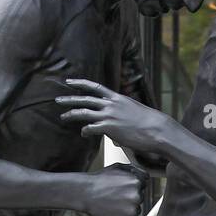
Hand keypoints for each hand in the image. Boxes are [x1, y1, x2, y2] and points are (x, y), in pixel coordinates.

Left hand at [56, 79, 174, 153]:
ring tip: (63, 117)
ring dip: (71, 114)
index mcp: (117, 97)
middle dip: (69, 99)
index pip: (95, 87)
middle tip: (57, 100)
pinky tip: (83, 133)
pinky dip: (85, 130)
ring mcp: (109, 115)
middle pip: (85, 99)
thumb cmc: (149, 123)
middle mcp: (111, 104)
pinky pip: (91, 128)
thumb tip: (116, 123)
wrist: (157, 129)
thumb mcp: (133, 111)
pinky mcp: (109, 128)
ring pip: (84, 113)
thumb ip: (121, 114)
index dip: (80, 83)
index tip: (69, 82)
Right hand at [86, 163, 146, 215]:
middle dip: (130, 198)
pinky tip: (112, 212)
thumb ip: (136, 171)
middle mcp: (138, 196)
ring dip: (127, 209)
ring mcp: (133, 210)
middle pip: (140, 199)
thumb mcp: (118, 168)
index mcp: (137, 182)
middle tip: (114, 196)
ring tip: (112, 203)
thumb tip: (148, 177)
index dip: (130, 186)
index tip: (119, 187)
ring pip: (136, 211)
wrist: (85, 193)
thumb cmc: (100, 179)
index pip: (142, 186)